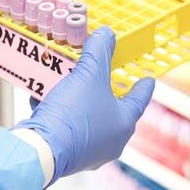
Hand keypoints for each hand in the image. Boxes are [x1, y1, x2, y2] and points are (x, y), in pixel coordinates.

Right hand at [14, 27, 154, 183]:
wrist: (41, 149)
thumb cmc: (73, 113)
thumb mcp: (89, 73)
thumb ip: (100, 50)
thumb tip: (107, 34)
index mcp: (124, 124)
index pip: (139, 100)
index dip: (143, 87)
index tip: (148, 79)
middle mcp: (111, 142)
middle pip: (111, 108)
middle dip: (102, 90)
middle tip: (100, 76)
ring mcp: (89, 152)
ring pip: (87, 118)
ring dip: (77, 100)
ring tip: (67, 83)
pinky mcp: (68, 156)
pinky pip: (68, 128)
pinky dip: (61, 113)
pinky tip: (45, 100)